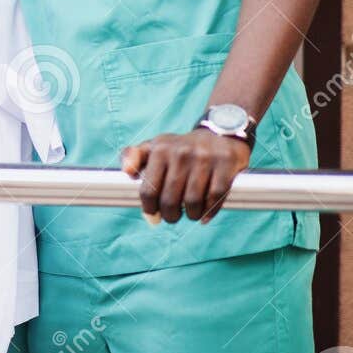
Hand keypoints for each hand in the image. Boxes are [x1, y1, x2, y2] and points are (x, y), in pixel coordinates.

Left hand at [121, 129, 250, 224]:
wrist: (219, 134)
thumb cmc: (181, 148)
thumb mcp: (154, 146)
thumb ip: (133, 156)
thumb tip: (127, 172)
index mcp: (160, 150)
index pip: (149, 190)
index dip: (149, 209)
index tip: (153, 216)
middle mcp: (181, 153)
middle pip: (170, 200)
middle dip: (170, 215)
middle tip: (172, 217)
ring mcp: (204, 158)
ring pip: (193, 202)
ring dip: (191, 215)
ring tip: (190, 214)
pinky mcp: (226, 164)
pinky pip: (215, 197)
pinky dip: (209, 211)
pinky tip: (204, 214)